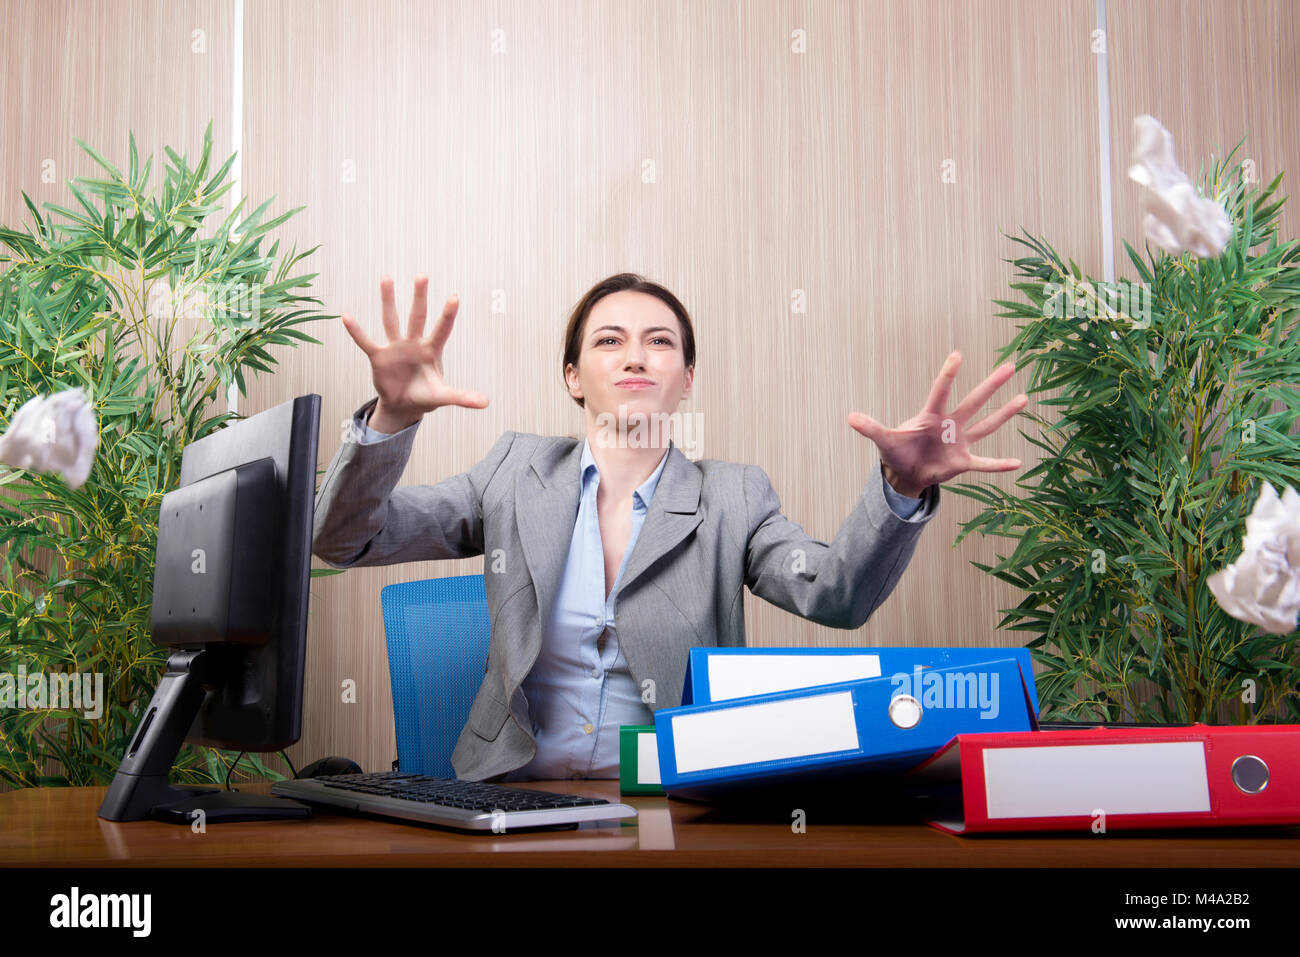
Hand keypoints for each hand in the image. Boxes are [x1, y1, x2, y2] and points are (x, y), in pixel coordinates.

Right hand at [341, 275, 489, 428]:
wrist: (404, 405)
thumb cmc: (426, 396)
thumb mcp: (443, 397)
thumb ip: (462, 397)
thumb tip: (486, 403)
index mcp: (432, 351)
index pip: (442, 330)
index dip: (448, 315)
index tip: (454, 297)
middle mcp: (414, 344)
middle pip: (418, 316)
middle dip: (420, 297)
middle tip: (423, 275)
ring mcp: (396, 347)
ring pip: (392, 320)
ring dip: (389, 301)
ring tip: (387, 278)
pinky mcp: (379, 356)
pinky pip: (365, 342)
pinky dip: (356, 331)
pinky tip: (346, 316)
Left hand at [847, 351, 1027, 496]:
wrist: (906, 472)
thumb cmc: (897, 450)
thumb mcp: (884, 439)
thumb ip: (870, 427)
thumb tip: (849, 417)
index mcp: (931, 416)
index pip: (940, 391)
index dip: (948, 374)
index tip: (957, 354)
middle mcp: (950, 424)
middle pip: (974, 401)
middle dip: (991, 384)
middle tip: (1011, 364)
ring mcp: (960, 441)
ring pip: (987, 425)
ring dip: (1005, 413)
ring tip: (1024, 398)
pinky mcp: (963, 461)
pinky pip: (984, 463)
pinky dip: (999, 465)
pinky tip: (1018, 463)